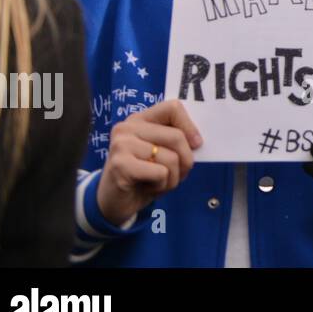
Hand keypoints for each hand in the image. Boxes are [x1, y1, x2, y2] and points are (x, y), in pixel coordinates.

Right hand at [96, 100, 201, 226]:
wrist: (114, 204)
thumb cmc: (144, 177)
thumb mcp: (163, 154)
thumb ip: (177, 141)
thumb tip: (197, 141)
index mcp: (139, 119)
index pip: (173, 107)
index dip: (190, 126)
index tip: (196, 144)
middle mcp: (127, 128)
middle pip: (177, 136)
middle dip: (185, 161)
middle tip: (175, 175)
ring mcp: (121, 145)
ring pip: (171, 158)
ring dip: (172, 178)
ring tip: (157, 182)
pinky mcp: (120, 165)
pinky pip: (161, 173)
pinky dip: (162, 185)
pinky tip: (147, 188)